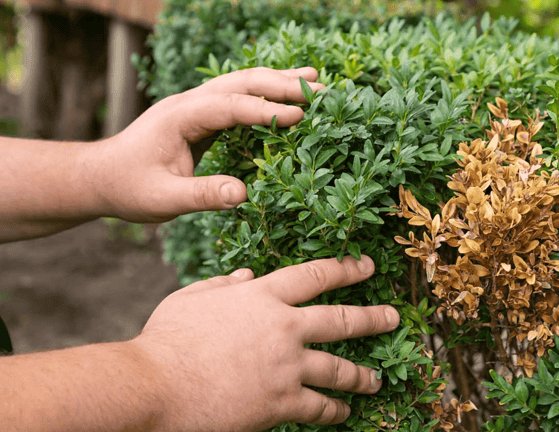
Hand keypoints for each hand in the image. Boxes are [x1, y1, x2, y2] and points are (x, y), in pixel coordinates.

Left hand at [91, 67, 323, 221]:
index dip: (265, 110)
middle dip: (280, 84)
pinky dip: (263, 95)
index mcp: (179, 117)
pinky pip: (236, 99)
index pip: (229, 106)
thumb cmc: (128, 188)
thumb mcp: (163, 199)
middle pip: (240, 83)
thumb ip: (203, 195)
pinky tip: (284, 98)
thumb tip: (244, 193)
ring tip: (312, 78)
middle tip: (319, 89)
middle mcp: (188, 103)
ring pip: (239, 84)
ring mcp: (193, 106)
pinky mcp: (199, 116)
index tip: (299, 116)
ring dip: (275, 80)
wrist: (99, 177)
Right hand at [132, 256, 398, 431]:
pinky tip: (344, 413)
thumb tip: (245, 275)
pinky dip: (335, 411)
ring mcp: (286, 366)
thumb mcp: (192, 299)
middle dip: (373, 318)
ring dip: (362, 375)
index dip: (346, 269)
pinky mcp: (281, 402)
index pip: (315, 276)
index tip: (367, 265)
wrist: (155, 387)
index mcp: (263, 297)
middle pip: (341, 319)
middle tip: (395, 318)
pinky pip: (319, 407)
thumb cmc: (166, 340)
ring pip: (339, 368)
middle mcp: (283, 327)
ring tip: (377, 379)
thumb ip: (223, 284)